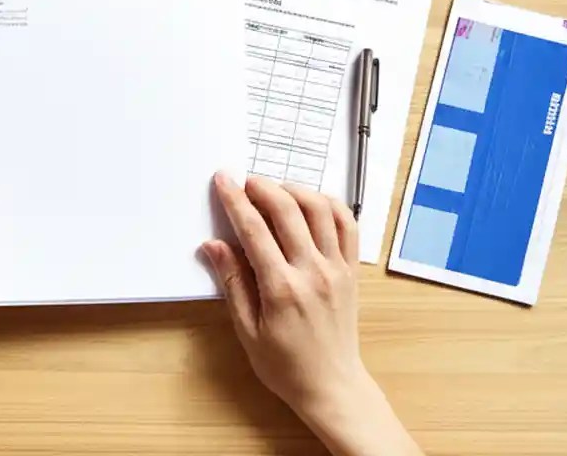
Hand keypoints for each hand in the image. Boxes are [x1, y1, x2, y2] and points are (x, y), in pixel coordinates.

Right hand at [202, 173, 420, 455]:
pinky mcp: (352, 270)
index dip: (236, 200)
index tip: (224, 180)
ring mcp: (337, 269)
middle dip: (262, 187)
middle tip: (245, 180)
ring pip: (321, 209)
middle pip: (288, 211)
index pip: (254, 230)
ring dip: (295, 190)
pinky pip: (348, 224)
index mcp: (282, 288)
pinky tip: (311, 202)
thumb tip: (214, 245)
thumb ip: (232, 283)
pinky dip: (330, 204)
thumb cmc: (285, 365)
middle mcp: (313, 272)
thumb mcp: (247, 330)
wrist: (331, 385)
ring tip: (275, 189)